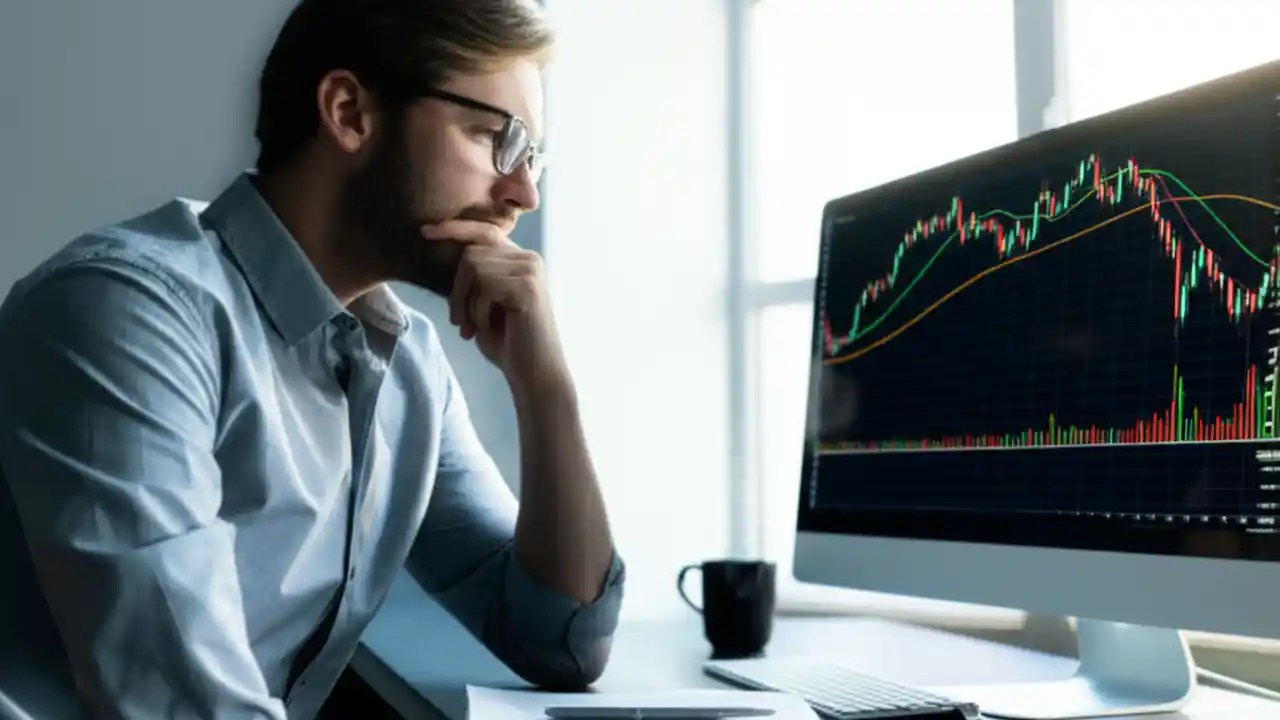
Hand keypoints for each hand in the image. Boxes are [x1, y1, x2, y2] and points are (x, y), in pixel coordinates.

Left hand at [421, 220, 567, 390]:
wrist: (534, 373)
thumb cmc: (507, 343)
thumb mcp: (483, 303)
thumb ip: (472, 278)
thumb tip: (442, 252)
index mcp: (520, 260)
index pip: (484, 231)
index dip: (454, 228)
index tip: (425, 231)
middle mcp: (529, 259)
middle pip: (471, 253)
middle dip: (457, 289)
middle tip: (458, 322)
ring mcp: (531, 270)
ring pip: (474, 268)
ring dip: (465, 302)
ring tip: (472, 328)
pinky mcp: (528, 286)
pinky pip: (484, 286)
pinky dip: (477, 311)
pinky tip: (486, 328)